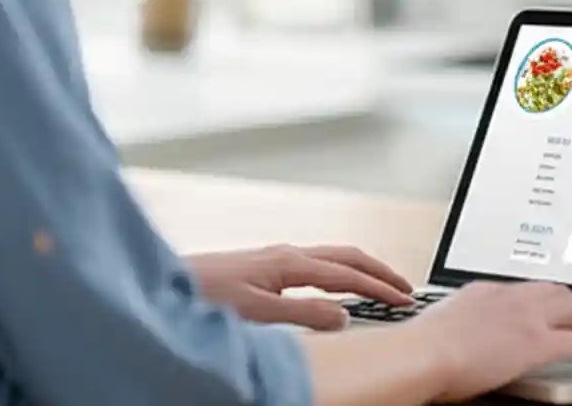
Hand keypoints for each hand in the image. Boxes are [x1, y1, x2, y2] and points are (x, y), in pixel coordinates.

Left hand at [186, 244, 413, 329]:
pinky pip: (316, 265)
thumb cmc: (203, 296)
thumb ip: (304, 315)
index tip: (405, 300)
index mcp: (290, 263)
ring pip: (332, 258)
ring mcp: (275, 258)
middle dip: (379, 271)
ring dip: (361, 270)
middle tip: (406, 289)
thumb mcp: (259, 313)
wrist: (165, 288)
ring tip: (381, 286)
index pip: (349, 274)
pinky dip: (339, 274)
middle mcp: (286, 254)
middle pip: (347, 256)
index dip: (380, 287)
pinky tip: (336, 288)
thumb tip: (344, 316)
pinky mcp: (265, 266)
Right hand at [403, 281, 571, 401]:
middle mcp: (510, 296)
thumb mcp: (440, 325)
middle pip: (556, 290)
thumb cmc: (419, 348)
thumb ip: (457, 325)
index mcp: (485, 290)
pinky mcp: (537, 342)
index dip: (544, 300)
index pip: (525, 289)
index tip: (550, 311)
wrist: (421, 353)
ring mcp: (526, 316)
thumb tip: (454, 338)